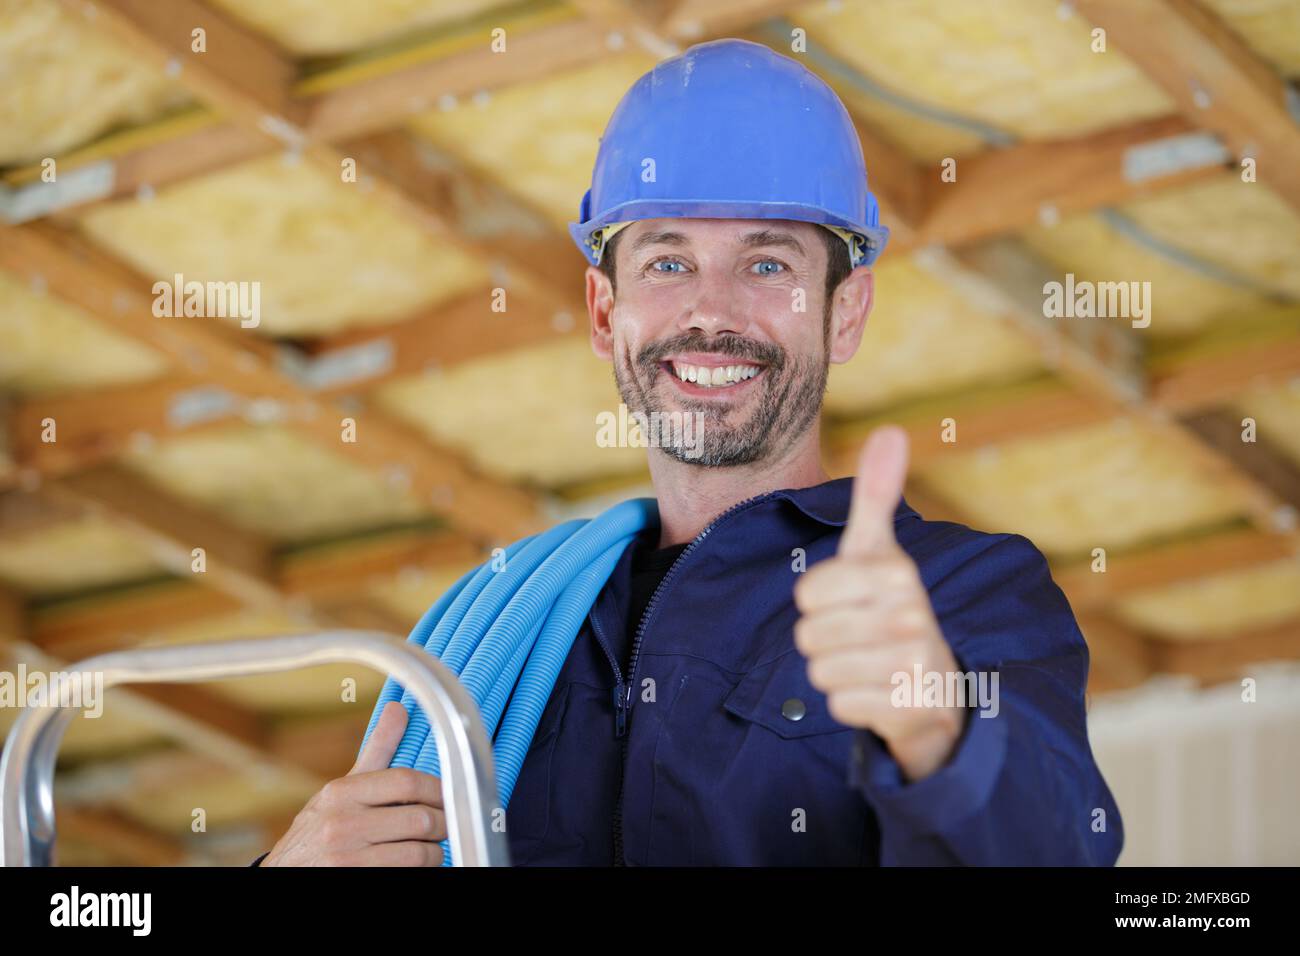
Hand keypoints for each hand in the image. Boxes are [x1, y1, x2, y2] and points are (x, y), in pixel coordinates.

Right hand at [260, 701, 447, 865]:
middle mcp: (342, 823)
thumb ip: (376, 751)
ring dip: (434, 851)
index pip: (405, 781)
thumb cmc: (319, 830)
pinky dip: (420, 869)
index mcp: (342, 793)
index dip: (437, 789)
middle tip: (446, 825)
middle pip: (418, 819)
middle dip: (442, 823)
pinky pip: (404, 872)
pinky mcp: (352, 879)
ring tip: (433, 847)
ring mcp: (346, 857)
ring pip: (417, 853)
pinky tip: (417, 864)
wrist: (284, 873)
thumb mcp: (341, 790)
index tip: (448, 796)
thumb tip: (398, 709)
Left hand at [793, 426, 965, 781]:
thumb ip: (876, 494)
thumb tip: (890, 431)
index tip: (847, 601)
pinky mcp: (911, 711)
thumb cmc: (892, 607)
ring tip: (866, 663)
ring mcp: (913, 667)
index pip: (806, 593)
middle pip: (808, 635)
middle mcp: (911, 617)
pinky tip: (877, 692)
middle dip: (822, 640)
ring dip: (834, 671)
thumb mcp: (879, 550)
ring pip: (820, 671)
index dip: (816, 601)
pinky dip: (850, 703)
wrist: (938, 683)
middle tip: (857, 637)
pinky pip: (839, 706)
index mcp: (897, 574)